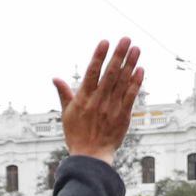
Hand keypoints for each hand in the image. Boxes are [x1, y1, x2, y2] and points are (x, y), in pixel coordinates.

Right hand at [54, 38, 143, 164]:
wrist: (90, 157)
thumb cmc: (77, 135)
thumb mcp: (66, 113)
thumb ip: (64, 93)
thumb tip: (55, 78)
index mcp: (84, 98)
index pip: (92, 72)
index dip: (99, 55)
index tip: (105, 41)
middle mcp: (99, 100)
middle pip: (110, 73)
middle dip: (119, 54)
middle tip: (126, 39)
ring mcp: (112, 108)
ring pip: (122, 82)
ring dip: (130, 64)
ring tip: (136, 49)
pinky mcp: (123, 116)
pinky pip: (130, 97)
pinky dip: (136, 83)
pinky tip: (140, 70)